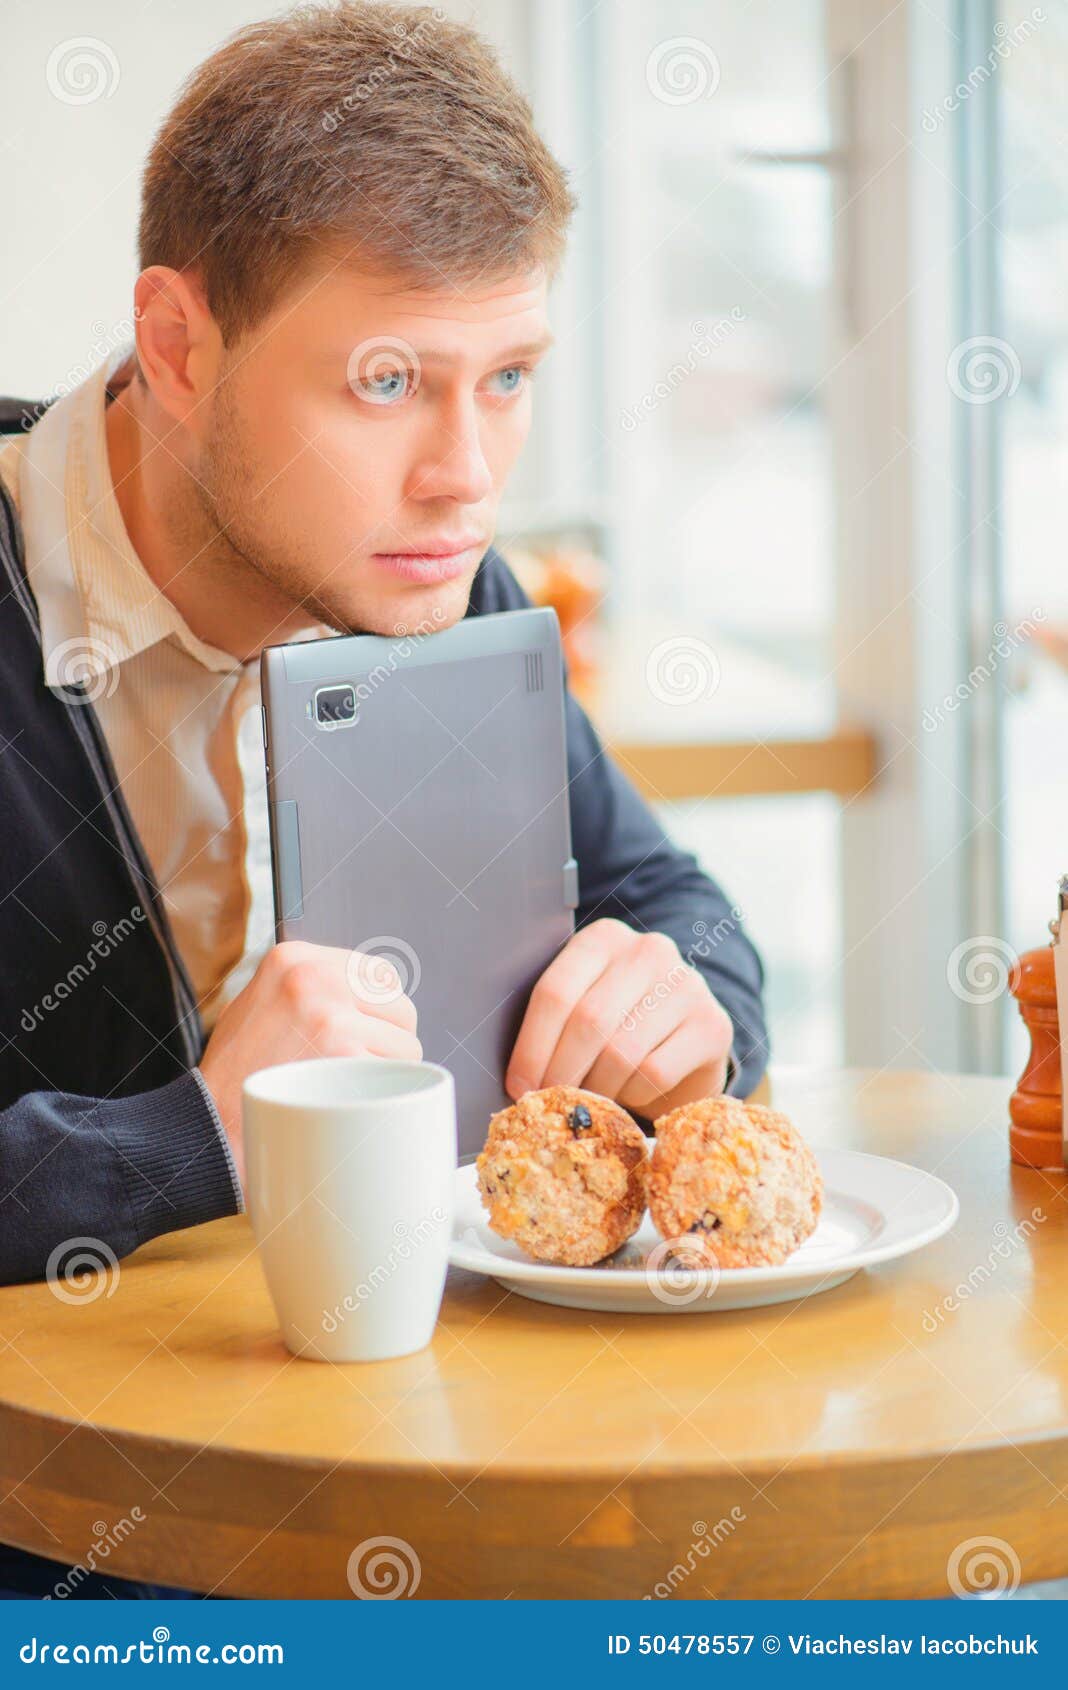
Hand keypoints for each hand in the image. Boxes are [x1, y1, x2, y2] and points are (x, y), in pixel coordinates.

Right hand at [199, 940, 420, 1184]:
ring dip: (388, 1070)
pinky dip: (383, 1094)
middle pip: (399, 1006)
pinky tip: (349, 1102)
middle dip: (389, 1041)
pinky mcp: (344, 1054)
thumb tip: (367, 994)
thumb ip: (307, 990)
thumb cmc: (236, 1074)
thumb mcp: (261, 1005)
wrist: (209, 1124)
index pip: (379, 975)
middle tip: (357, 1068)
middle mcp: (314, 976)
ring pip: (406, 1042)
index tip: (362, 1037)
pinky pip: (398, 1074)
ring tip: (347, 1087)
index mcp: (294, 958)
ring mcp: (331, 1014)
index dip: (380, 1013)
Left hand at [505, 917, 733, 1119]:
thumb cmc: (618, 1026)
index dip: (532, 1045)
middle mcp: (649, 952)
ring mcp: (687, 986)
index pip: (556, 991)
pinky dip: (632, 1095)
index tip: (518, 1085)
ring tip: (588, 1100)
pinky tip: (627, 1093)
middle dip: (559, 1072)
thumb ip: (553, 1023)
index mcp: (604, 938)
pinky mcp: (713, 1025)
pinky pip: (655, 1073)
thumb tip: (514, 1079)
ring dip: (597, 1088)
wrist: (684, 1038)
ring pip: (622, 1052)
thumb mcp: (582, 1007)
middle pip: (589, 1021)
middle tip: (547, 1103)